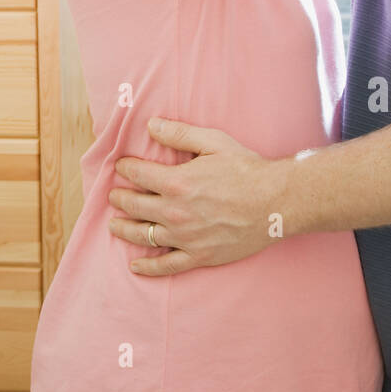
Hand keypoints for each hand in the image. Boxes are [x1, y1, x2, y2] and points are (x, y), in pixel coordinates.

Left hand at [107, 118, 280, 275]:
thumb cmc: (246, 169)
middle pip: (134, 205)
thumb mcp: (213, 142)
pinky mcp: (199, 256)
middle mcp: (175, 212)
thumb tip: (151, 124)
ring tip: (115, 225)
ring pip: (143, 235)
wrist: (275, 202)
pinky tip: (136, 266)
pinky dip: (148, 267)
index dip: (125, 167)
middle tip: (114, 195)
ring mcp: (186, 237)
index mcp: (177, 182)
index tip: (121, 166)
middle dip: (120, 198)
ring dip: (124, 229)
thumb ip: (179, 134)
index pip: (137, 173)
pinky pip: (166, 265)